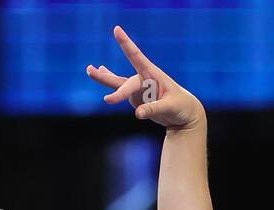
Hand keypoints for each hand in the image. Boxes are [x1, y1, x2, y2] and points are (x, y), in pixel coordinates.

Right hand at [86, 25, 204, 129]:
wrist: (183, 114)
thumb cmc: (181, 106)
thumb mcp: (170, 107)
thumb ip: (153, 109)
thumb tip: (137, 113)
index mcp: (153, 74)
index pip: (137, 57)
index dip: (126, 44)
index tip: (116, 30)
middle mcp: (143, 78)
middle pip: (125, 82)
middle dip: (117, 90)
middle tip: (106, 97)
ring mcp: (138, 88)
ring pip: (118, 83)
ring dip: (103, 77)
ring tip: (89, 70)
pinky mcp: (135, 98)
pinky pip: (120, 91)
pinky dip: (110, 84)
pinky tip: (100, 70)